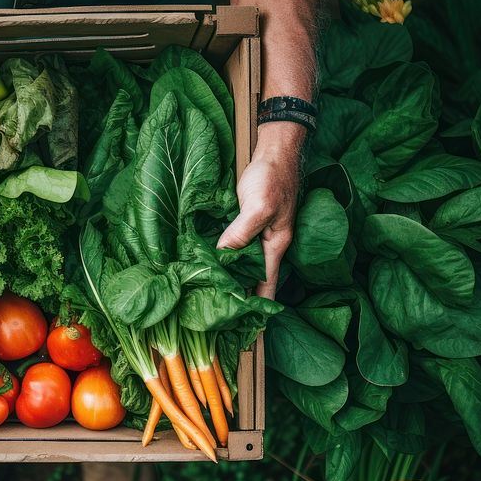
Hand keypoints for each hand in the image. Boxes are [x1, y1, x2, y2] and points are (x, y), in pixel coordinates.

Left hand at [216, 134, 301, 299]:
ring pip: (240, 261)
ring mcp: (255, 232)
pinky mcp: (244, 221)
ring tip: (208, 294)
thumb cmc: (272, 178)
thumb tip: (222, 256)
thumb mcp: (258, 207)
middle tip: (217, 314)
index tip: (251, 330)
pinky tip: (205, 261)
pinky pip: (232, 244)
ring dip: (227, 275)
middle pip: (252, 276)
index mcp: (275, 245)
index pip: (267, 284)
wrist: (274, 150)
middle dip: (239, 295)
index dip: (258, 306)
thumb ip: (241, 233)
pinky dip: (221, 254)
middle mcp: (266, 243)